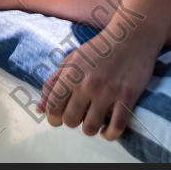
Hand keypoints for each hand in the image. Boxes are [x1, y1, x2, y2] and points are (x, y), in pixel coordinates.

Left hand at [37, 26, 157, 140]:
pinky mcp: (128, 97)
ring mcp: (108, 92)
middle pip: (70, 121)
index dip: (53, 117)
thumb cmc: (98, 48)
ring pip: (90, 128)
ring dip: (90, 129)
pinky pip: (116, 128)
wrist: (132, 35)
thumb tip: (39, 110)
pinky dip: (110, 134)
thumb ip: (53, 84)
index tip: (59, 117)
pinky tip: (107, 129)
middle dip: (72, 121)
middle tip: (79, 115)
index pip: (53, 107)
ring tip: (94, 120)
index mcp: (71, 74)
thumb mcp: (71, 60)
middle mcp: (87, 84)